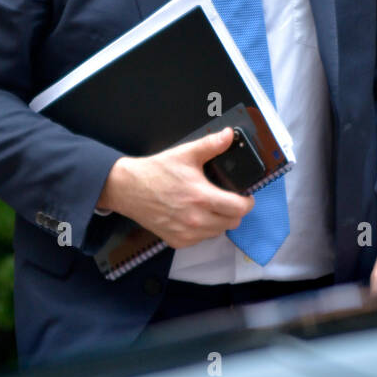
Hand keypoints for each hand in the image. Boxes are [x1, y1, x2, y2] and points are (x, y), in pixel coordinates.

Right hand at [98, 127, 254, 248]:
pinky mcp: (176, 241)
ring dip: (220, 221)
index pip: (239, 209)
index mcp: (201, 197)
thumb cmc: (156, 171)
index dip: (247, 202)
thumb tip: (229, 135)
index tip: (245, 196)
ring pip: (217, 233)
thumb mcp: (185, 153)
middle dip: (235, 211)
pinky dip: (203, 230)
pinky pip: (200, 240)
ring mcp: (186, 233)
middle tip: (228, 199)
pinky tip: (196, 216)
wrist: (128, 188)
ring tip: (212, 206)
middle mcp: (196, 220)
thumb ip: (211, 145)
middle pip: (232, 223)